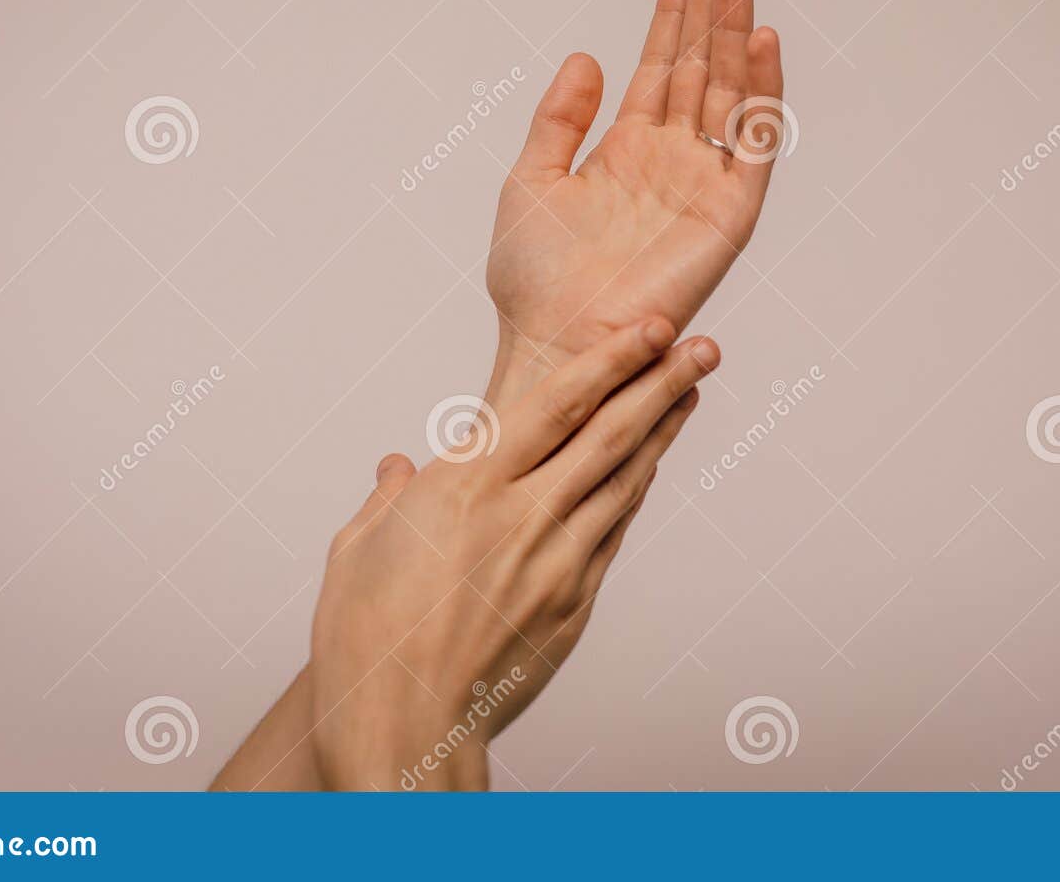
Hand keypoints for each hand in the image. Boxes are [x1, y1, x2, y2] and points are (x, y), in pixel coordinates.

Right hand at [307, 318, 718, 789]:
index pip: (558, 404)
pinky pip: (613, 534)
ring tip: (689, 391)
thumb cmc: (366, 641)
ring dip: (661, 431)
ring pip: (624, 481)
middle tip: (703, 345)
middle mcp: (524, 515)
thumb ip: (387, 499)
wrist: (404, 729)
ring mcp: (557, 562)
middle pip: (610, 433)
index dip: (612, 360)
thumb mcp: (357, 551)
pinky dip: (633, 494)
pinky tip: (647, 470)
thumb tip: (398, 469)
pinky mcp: (572, 605)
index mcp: (468, 487)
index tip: (652, 329)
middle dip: (660, 381)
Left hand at [484, 0, 784, 405]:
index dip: (675, 12)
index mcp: (627, 149)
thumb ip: (560, 119)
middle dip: (715, 5)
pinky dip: (761, 94)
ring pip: (728, 91)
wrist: (554, 342)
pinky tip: (762, 42)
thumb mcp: (531, 181)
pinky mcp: (727, 216)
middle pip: (702, 65)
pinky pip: (752, 146)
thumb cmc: (534, 281)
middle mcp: (672, 159)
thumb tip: (587, 57)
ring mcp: (703, 184)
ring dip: (738, 31)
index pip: (661, 65)